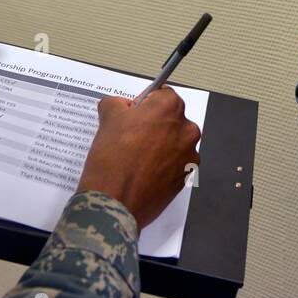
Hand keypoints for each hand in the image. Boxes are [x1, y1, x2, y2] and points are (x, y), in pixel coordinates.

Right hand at [76, 87, 200, 227]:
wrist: (115, 202)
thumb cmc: (112, 158)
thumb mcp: (107, 118)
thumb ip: (116, 103)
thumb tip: (120, 106)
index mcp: (170, 107)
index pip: (161, 95)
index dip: (144, 104)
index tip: (132, 116)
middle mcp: (186, 128)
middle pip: (170, 119)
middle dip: (154, 125)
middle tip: (130, 138)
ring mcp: (189, 155)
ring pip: (174, 142)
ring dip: (160, 146)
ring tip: (136, 158)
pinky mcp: (186, 177)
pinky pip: (175, 163)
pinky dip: (163, 165)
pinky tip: (143, 172)